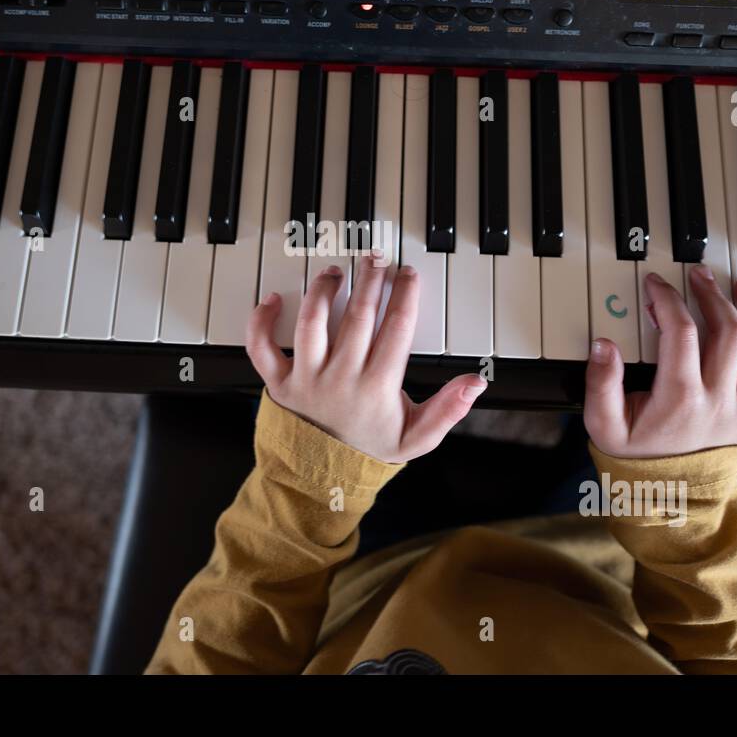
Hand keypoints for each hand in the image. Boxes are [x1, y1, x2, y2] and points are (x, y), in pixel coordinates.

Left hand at [246, 254, 486, 462]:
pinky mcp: (278, 383)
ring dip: (322, 291)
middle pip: (357, 316)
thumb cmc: (370, 450)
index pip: (396, 329)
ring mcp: (306, 379)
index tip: (408, 274)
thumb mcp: (417, 438)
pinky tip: (273, 299)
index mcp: (377, 387)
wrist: (325, 478)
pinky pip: (262, 348)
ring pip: (312, 323)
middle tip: (376, 258)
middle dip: (369, 280)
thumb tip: (475, 383)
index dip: (404, 295)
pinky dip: (261, 322)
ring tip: (334, 272)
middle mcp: (340, 378)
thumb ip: (448, 410)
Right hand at [585, 265, 736, 458]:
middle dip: (712, 296)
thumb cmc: (633, 457)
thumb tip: (603, 344)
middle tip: (699, 276)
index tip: (657, 284)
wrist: (661, 496)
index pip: (679, 332)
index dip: (668, 299)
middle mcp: (718, 401)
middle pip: (728, 332)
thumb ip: (600, 383)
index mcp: (679, 398)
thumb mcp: (603, 423)